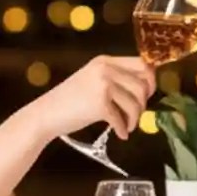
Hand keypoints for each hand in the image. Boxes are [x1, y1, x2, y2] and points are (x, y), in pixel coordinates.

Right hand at [25, 56, 155, 141]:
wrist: (46, 113)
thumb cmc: (71, 100)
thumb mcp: (93, 80)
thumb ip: (115, 79)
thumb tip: (146, 89)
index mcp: (106, 61)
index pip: (142, 63)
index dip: (150, 80)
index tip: (148, 94)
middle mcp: (106, 69)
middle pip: (143, 84)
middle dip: (144, 103)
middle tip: (136, 115)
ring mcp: (103, 85)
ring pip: (135, 104)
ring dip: (134, 119)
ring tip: (127, 126)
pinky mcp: (99, 104)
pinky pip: (121, 119)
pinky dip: (123, 130)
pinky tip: (120, 134)